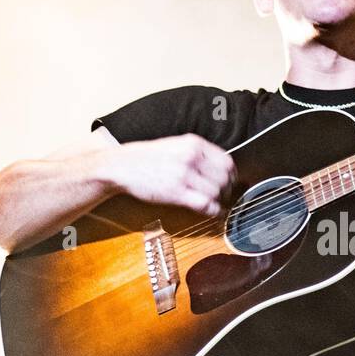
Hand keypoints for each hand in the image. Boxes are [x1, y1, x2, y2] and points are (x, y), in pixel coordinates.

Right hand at [112, 134, 237, 215]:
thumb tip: (219, 169)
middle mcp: (192, 156)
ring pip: (217, 192)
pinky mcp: (176, 192)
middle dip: (227, 190)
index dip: (232, 176)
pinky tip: (211, 212)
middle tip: (222, 196)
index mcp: (194, 143)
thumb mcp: (176, 145)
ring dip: (219, 201)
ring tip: (214, 204)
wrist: (122, 166)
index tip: (229, 183)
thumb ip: (197, 154)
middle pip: (225, 177)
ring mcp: (184, 174)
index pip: (227, 161)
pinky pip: (205, 204)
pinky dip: (213, 211)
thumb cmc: (147, 158)